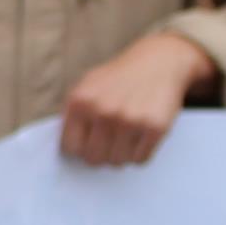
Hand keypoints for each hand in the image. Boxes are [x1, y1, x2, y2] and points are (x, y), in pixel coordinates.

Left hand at [60, 29, 214, 169]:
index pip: (69, 148)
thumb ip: (72, 116)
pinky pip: (140, 160)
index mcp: (80, 102)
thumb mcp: (86, 87)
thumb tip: (67, 150)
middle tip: (107, 143)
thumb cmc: (118, 79)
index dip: (78, 149)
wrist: (158, 62)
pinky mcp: (155, 128)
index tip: (86, 144)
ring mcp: (130, 120)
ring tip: (124, 138)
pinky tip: (139, 138)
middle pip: (93, 159)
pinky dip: (139, 154)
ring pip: (117, 162)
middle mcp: (103, 112)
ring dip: (120, 155)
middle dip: (99, 154)